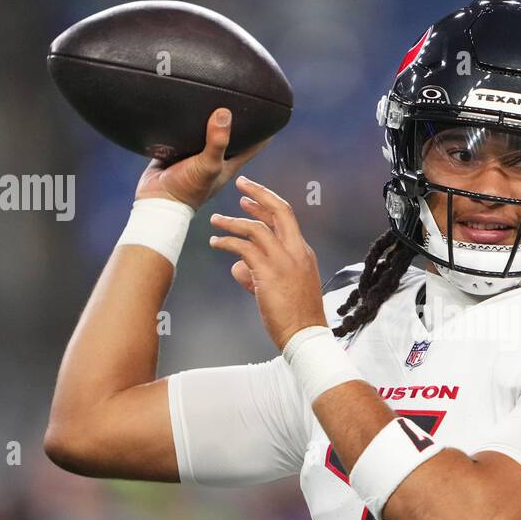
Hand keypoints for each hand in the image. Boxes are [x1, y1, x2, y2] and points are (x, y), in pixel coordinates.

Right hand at [135, 108, 274, 207]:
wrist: (155, 201)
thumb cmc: (186, 190)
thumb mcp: (208, 165)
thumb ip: (217, 142)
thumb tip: (224, 113)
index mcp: (229, 164)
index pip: (254, 145)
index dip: (264, 131)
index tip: (274, 115)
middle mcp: (215, 159)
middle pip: (231, 137)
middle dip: (237, 122)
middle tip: (244, 100)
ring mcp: (195, 156)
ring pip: (206, 134)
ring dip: (210, 121)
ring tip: (215, 98)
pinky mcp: (175, 152)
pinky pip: (183, 134)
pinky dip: (185, 124)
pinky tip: (184, 109)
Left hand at [209, 177, 328, 350]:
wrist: (305, 335)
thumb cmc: (295, 317)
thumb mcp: (281, 289)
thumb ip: (258, 274)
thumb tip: (237, 268)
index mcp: (303, 253)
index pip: (286, 219)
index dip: (267, 205)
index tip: (250, 199)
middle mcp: (296, 251)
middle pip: (279, 211)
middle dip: (258, 194)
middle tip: (241, 184)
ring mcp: (284, 261)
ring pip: (256, 228)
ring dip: (232, 222)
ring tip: (215, 221)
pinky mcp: (269, 273)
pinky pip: (244, 248)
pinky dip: (227, 242)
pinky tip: (216, 243)